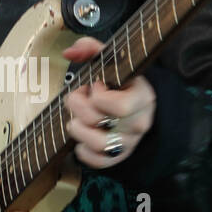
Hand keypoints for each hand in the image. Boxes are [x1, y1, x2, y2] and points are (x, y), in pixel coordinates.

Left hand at [62, 37, 155, 168]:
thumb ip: (91, 49)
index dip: (98, 95)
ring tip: (76, 120)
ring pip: (97, 144)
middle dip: (79, 107)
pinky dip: (84, 152)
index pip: (118, 106)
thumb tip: (69, 52)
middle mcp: (139, 122)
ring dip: (78, 130)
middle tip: (80, 99)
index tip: (96, 86)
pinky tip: (82, 139)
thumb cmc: (122, 82)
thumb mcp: (113, 61)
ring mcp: (130, 142)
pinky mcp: (119, 156)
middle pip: (99, 121)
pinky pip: (98, 161)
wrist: (139, 104)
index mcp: (143, 97)